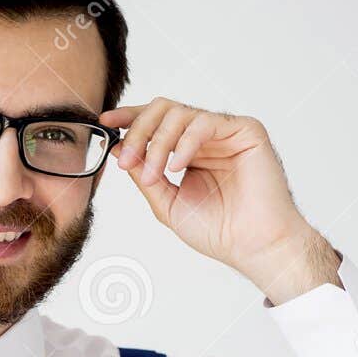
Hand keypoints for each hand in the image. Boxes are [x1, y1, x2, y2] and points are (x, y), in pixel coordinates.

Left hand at [99, 98, 339, 303]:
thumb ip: (144, 175)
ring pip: (180, 113)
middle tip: (126, 159)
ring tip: (156, 175)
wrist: (251, 246)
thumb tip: (119, 150)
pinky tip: (177, 167)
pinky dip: (184, 143)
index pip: (156, 123)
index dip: (130, 119)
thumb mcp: (167, 203)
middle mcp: (207, 138)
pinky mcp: (246, 131)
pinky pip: (205, 122)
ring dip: (158, 143)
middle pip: (163, 110)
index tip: (105, 123)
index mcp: (189, 152)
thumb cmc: (218, 231)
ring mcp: (226, 132)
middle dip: (138, 131)